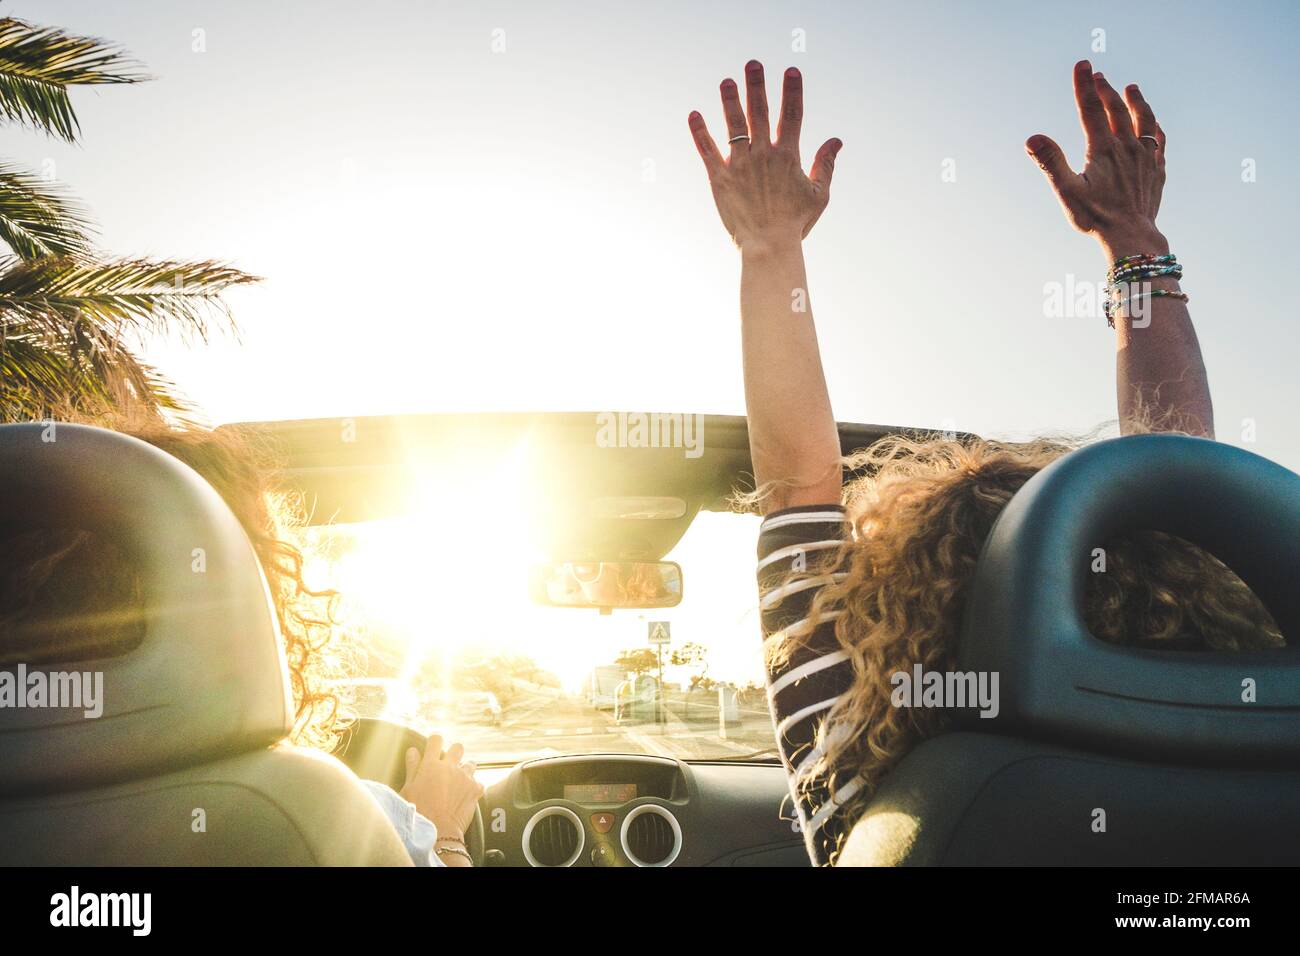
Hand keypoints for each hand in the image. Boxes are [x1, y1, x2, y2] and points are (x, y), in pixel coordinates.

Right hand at [398, 734, 483, 841]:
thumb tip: (413, 750)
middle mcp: (450, 767)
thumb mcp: (408, 789)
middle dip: (454, 753)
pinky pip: (478, 782)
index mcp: (431, 765)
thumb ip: (412, 767)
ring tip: (458, 783)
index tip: (433, 748)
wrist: (438, 832)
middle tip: (448, 766)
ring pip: (470, 763)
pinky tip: (465, 796)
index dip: (435, 742)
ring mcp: (464, 777)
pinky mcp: (475, 789)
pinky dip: (473, 788)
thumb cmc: (418, 813)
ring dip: (465, 770)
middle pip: (458, 747)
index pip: (436, 739)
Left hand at [688, 61, 842, 255]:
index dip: (792, 91)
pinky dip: (700, 132)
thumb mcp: (819, 194)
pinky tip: (694, 114)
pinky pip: (707, 150)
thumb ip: (825, 164)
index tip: (791, 70)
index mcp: (788, 156)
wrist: (768, 247)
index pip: (791, 115)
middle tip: (752, 64)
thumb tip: (836, 140)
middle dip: (756, 85)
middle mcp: (763, 155)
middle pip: (759, 111)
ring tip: (726, 81)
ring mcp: (739, 165)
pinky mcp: (719, 179)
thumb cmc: (795, 224)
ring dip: (729, 100)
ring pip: (733, 125)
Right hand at [1026, 60, 1167, 256]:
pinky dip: (1154, 126)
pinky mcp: (1157, 170)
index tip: (1082, 64)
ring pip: (1143, 120)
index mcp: (1103, 150)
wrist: (1132, 237)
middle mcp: (1127, 147)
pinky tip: (1153, 123)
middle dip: (1106, 90)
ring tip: (1131, 87)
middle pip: (1117, 109)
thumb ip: (1050, 162)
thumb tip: (1033, 138)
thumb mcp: (1067, 192)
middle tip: (1097, 75)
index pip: (1090, 109)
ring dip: (1136, 101)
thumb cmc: (1096, 218)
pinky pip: (1159, 140)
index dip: (1084, 86)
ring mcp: (1145, 157)